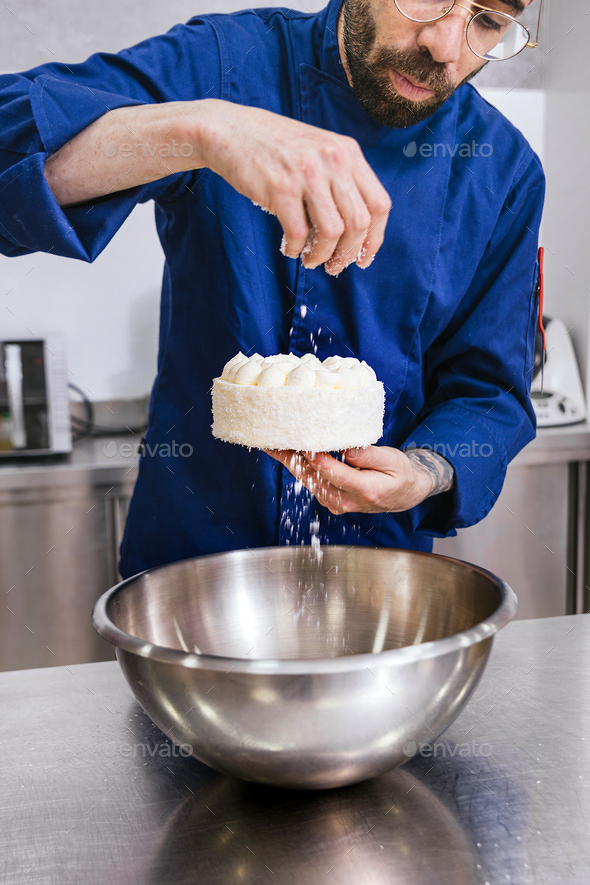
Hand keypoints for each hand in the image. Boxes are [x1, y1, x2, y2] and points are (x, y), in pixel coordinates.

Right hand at [196, 100, 391, 274]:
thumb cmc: (276, 149)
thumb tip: (355, 235)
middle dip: (348, 254)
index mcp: (348, 152)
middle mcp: (332, 159)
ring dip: (322, 255)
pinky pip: (299, 233)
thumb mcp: (319, 152)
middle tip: (335, 267)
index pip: (379, 204)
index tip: (363, 258)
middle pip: (359, 223)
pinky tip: (290, 248)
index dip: (374, 239)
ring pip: (332, 232)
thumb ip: (340, 182)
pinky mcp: (280, 187)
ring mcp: (307, 172)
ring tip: (311, 260)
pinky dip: (296, 249)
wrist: (231, 131)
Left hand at [266, 446, 453, 514]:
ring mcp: (335, 503)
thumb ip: (367, 456)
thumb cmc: (400, 474)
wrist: (404, 494)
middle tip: (271, 440)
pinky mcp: (330, 500)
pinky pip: (310, 482)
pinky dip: (298, 467)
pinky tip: (287, 453)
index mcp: (363, 490)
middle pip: (311, 477)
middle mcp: (345, 501)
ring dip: (290, 462)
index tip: (297, 438)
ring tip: (272, 443)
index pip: (330, 471)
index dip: (312, 455)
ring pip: (307, 480)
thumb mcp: (391, 460)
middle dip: (290, 458)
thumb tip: (344, 449)